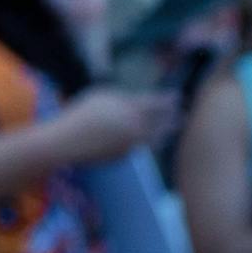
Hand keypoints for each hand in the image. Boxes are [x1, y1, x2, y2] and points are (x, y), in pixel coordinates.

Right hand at [54, 80, 181, 169]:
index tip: (177, 96)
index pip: (157, 103)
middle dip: (173, 118)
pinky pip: (140, 148)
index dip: (169, 99)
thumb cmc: (81, 112)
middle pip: (162, 123)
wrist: (69, 141)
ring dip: (164, 133)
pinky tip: (147, 139)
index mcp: (131, 109)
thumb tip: (137, 102)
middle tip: (182, 115)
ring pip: (155, 139)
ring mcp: (131, 145)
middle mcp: (136, 128)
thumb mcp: (101, 96)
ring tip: (171, 130)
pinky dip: (146, 142)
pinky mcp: (125, 156)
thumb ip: (123, 99)